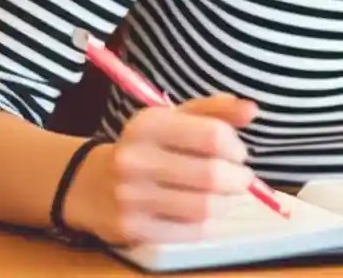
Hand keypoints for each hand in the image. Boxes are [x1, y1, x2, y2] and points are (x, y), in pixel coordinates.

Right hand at [64, 94, 258, 244]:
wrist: (90, 184)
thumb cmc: (147, 147)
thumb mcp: (175, 118)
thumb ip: (216, 110)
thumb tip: (252, 110)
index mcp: (148, 124)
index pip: (212, 136)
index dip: (236, 147)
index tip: (237, 153)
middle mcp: (134, 159)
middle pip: (211, 174)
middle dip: (238, 178)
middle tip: (239, 178)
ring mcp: (130, 196)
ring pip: (204, 206)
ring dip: (225, 202)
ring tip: (222, 196)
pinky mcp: (131, 228)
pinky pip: (189, 231)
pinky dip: (207, 223)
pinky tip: (203, 213)